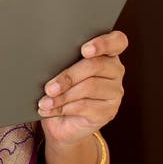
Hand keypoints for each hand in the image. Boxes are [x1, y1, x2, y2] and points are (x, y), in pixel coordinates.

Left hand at [38, 30, 126, 146]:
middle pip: (95, 66)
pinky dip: (63, 108)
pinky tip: (50, 109)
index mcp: (106, 53)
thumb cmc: (61, 88)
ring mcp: (114, 92)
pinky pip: (86, 106)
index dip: (103, 43)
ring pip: (90, 87)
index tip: (84, 50)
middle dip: (68, 77)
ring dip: (63, 95)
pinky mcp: (108, 111)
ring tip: (45, 101)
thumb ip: (63, 59)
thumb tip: (47, 59)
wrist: (62, 121)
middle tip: (49, 88)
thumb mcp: (61, 69)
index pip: (117, 41)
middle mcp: (115, 70)